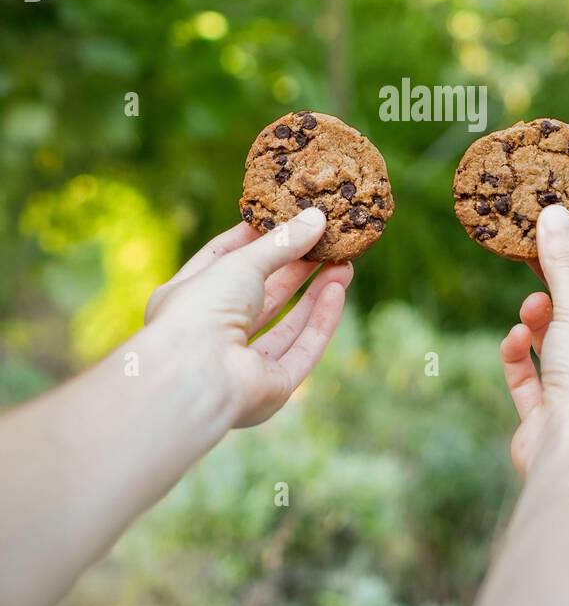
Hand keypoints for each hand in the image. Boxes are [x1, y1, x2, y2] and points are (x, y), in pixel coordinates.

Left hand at [145, 208, 350, 427]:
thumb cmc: (201, 311)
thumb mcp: (240, 262)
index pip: (223, 261)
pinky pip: (301, 351)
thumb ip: (281, 242)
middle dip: (296, 267)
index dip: (254, 239)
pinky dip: (320, 322)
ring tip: (344, 264)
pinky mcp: (271, 387)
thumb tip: (316, 219)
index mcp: (189, 300)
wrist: (197, 376)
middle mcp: (213, 333)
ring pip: (287, 324)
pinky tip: (338, 291)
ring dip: (315, 293)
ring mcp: (243, 364)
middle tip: (327, 242)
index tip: (285, 218)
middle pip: (262, 295)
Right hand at [499, 204, 568, 475]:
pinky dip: (521, 354)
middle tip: (527, 249)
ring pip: (556, 340)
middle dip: (555, 285)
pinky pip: (532, 373)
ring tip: (530, 309)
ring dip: (538, 320)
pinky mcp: (550, 414)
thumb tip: (553, 214)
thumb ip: (561, 264)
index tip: (560, 220)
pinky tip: (516, 339)